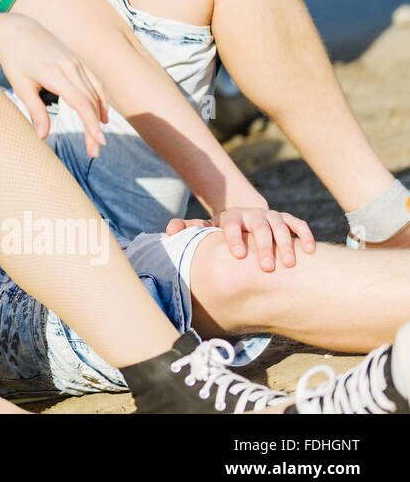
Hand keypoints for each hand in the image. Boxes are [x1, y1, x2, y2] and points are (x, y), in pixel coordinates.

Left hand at [0, 12, 108, 156]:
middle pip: (89, 101)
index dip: (90, 123)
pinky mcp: (77, 60)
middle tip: (94, 152)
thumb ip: (35, 111)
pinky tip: (101, 116)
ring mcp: (76, 62)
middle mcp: (70, 66)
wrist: (16, 29)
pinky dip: (100, 100)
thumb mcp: (21, 86)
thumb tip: (42, 137)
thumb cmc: (14, 59)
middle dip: (94, 128)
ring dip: (98, 117)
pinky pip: (94, 82)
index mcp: (54, 73)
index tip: (96, 143)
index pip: (80, 102)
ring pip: (94, 93)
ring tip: (97, 139)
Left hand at [166, 207, 315, 270]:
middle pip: (259, 226)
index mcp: (231, 216)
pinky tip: (311, 251)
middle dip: (263, 246)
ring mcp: (271, 216)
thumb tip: (169, 230)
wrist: (244, 217)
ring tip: (289, 264)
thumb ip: (189, 229)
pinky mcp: (286, 219)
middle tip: (267, 268)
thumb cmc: (223, 231)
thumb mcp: (206, 229)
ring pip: (280, 226)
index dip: (234, 237)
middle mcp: (252, 214)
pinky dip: (306, 235)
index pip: (231, 224)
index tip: (238, 255)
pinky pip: (299, 224)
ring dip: (286, 244)